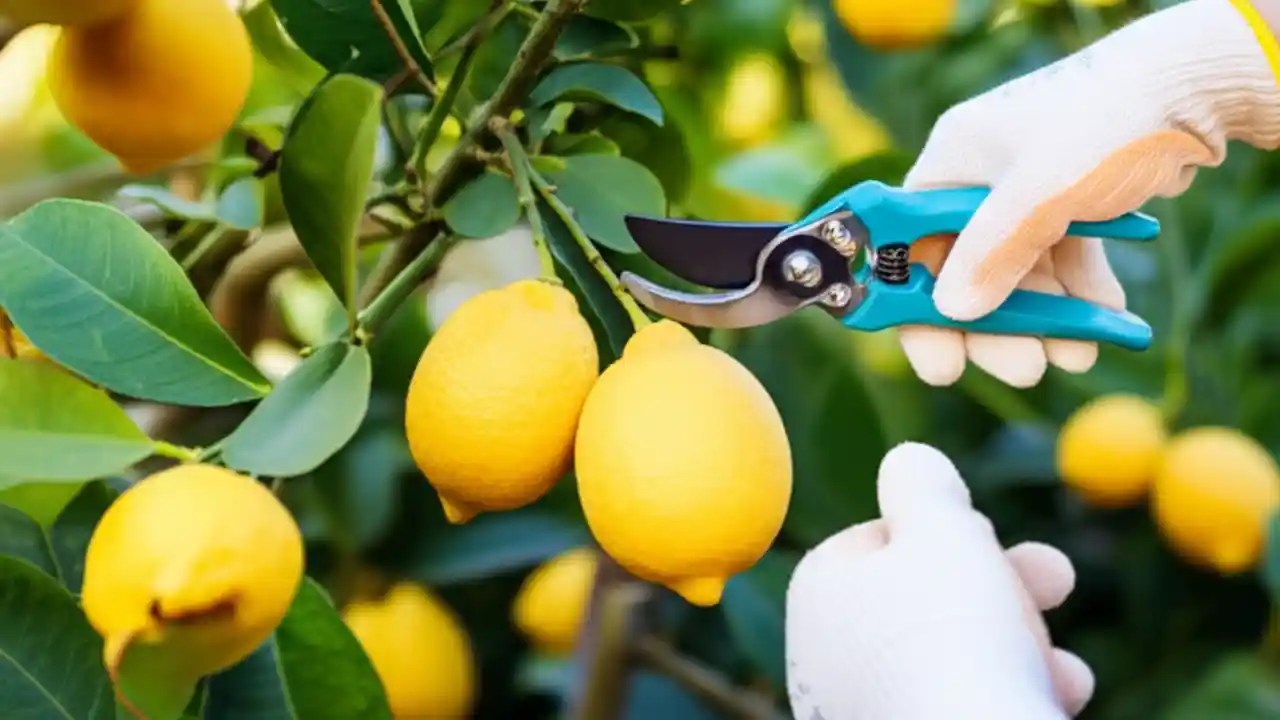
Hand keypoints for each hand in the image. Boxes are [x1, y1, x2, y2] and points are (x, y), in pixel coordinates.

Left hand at [785, 442, 1092, 719]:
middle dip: (1004, 585)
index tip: (986, 537)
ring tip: (1062, 663)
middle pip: (926, 597)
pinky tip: (1059, 692)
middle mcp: (826, 653)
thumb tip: (909, 462)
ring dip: (1024, 644)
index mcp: (819, 588)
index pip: (883, 539)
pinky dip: (1009, 690)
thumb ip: (923, 487)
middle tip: (1057, 577)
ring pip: (956, 656)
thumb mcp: (941, 529)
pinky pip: (960, 703)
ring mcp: (860, 705)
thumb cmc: (952, 632)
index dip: (947, 532)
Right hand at [898, 0, 1279, 386]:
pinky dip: (1077, 295)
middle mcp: (979, 179)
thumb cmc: (1104, 121)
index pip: (909, 244)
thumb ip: (992, 251)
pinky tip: (1105, 322)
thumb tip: (951, 311)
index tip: (941, 360)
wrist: (1192, 90)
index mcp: (952, 162)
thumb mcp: (1041, 191)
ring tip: (1075, 354)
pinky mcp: (1069, 204)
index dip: (917, 305)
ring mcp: (1026, 193)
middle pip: (965, 269)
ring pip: (1017, 273)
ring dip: (1043, 320)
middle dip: (996, 325)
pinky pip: (1059, 262)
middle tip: (1023, 367)